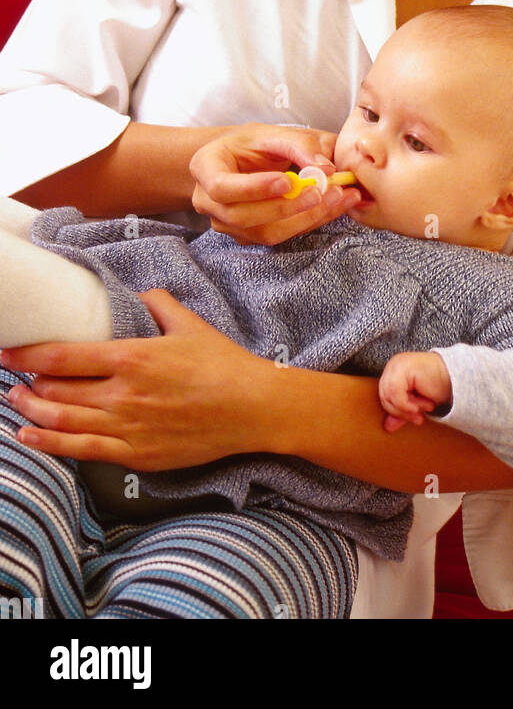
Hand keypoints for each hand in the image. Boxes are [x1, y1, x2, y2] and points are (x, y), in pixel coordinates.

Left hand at [0, 291, 273, 468]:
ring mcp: (126, 428)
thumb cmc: (223, 363)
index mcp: (132, 357)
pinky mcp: (134, 454)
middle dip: (25, 383)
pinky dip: (49, 443)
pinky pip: (80, 450)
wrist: (252, 408)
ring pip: (61, 421)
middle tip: (11, 374)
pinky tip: (29, 435)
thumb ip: (158, 303)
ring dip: (30, 411)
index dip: (28, 355)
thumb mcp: (190, 324)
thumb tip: (138, 294)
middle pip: (55, 391)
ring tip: (14, 401)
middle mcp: (122, 395)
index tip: (8, 351)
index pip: (63, 357)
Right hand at [190, 123, 360, 244]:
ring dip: (304, 218)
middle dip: (287, 207)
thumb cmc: (252, 144)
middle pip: (242, 216)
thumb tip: (326, 168)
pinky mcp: (247, 236)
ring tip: (338, 198)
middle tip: (324, 192)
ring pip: (263, 233)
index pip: (222, 187)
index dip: (254, 189)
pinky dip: (307, 222)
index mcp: (205, 167)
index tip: (288, 181)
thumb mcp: (271, 134)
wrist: (241, 160)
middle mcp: (208, 201)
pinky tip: (331, 206)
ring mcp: (225, 223)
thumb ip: (299, 145)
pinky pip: (278, 235)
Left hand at [378, 351, 451, 432]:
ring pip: (388, 395)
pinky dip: (407, 404)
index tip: (415, 419)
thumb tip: (388, 427)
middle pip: (385, 396)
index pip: (385, 396)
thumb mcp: (416, 403)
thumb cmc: (439, 387)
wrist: (457, 377)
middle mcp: (393, 365)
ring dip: (408, 408)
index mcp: (394, 372)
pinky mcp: (402, 367)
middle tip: (419, 417)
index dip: (397, 412)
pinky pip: (395, 393)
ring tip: (426, 407)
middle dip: (402, 412)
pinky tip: (425, 404)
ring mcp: (397, 364)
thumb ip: (402, 411)